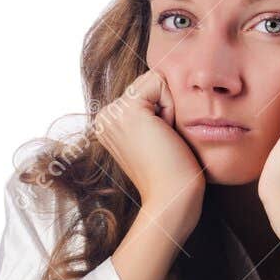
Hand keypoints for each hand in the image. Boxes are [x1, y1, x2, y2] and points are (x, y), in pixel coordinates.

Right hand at [92, 69, 205, 236]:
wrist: (171, 198)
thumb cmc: (174, 174)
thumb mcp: (158, 137)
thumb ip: (153, 112)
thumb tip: (167, 82)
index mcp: (109, 124)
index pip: (147, 91)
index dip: (165, 111)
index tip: (161, 144)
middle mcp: (105, 117)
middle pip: (151, 83)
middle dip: (167, 107)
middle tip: (164, 143)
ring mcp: (112, 113)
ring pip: (155, 81)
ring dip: (170, 108)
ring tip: (164, 140)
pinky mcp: (127, 110)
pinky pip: (161, 82)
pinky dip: (172, 107)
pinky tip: (165, 134)